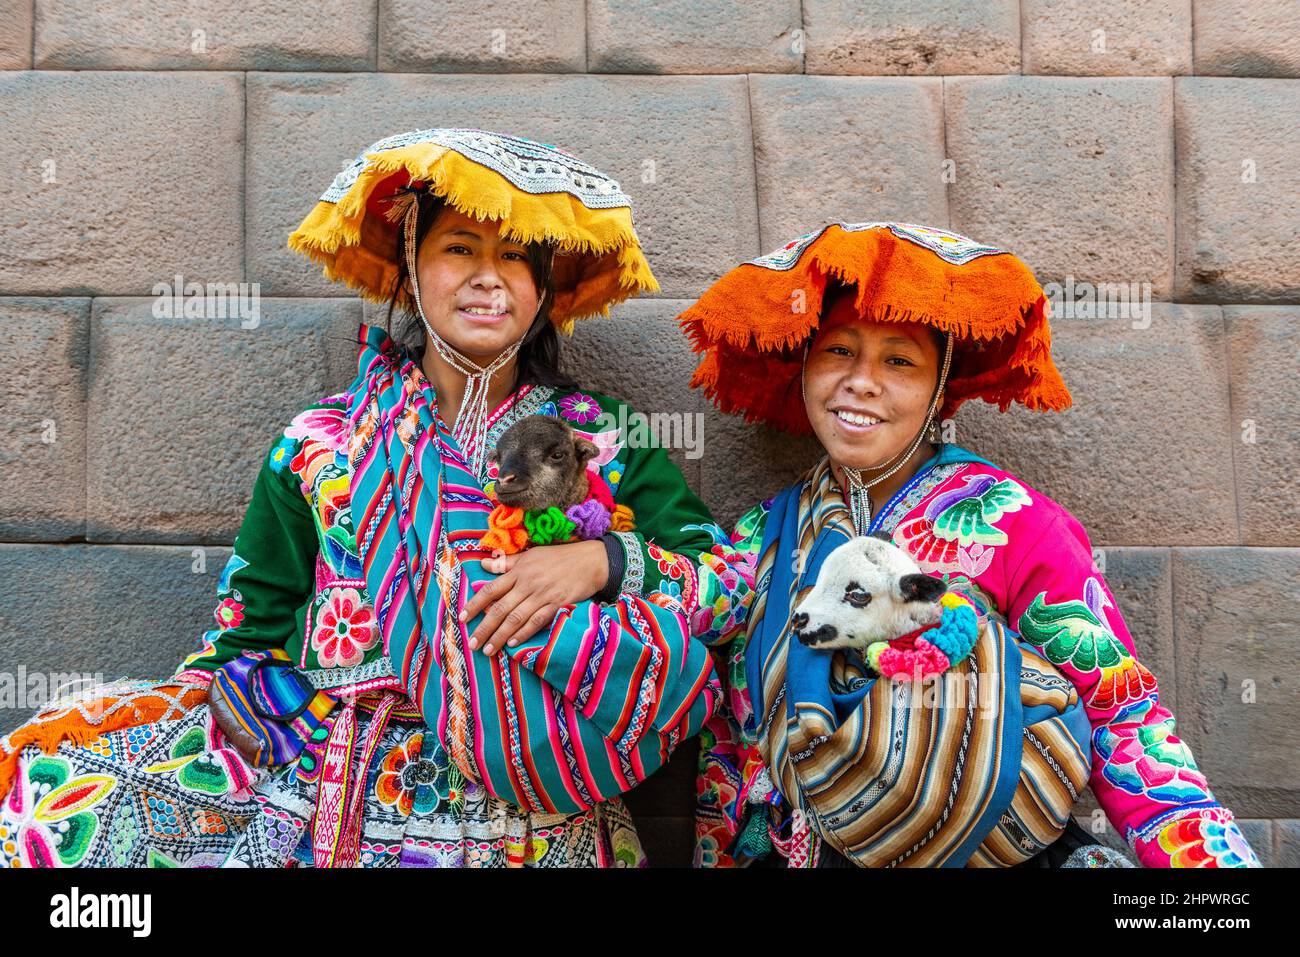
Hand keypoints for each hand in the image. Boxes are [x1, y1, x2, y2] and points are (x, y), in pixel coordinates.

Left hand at [460, 539, 609, 654]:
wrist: (590, 561)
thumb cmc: (559, 558)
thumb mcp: (531, 556)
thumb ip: (507, 563)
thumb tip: (483, 564)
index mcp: (518, 571)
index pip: (491, 589)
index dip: (475, 604)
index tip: (462, 618)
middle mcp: (527, 584)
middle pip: (500, 608)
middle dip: (484, 628)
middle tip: (472, 643)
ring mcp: (542, 595)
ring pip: (516, 618)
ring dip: (500, 636)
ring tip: (488, 650)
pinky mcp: (557, 605)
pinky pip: (537, 621)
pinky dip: (524, 633)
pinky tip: (513, 644)